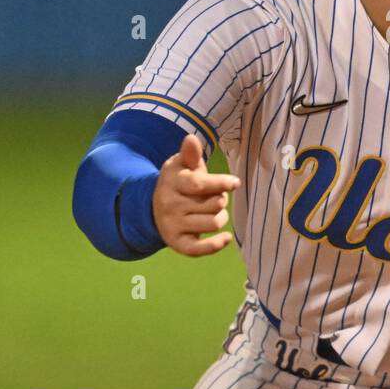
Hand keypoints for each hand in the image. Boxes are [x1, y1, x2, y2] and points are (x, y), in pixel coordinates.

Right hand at [152, 133, 238, 256]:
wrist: (154, 206)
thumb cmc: (179, 181)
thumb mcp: (182, 164)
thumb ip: (190, 154)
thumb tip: (191, 139)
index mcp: (173, 182)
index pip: (200, 184)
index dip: (221, 183)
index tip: (235, 182)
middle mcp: (170, 205)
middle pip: (214, 204)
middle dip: (221, 199)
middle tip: (214, 197)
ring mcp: (173, 225)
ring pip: (213, 223)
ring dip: (221, 216)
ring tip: (214, 211)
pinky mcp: (177, 243)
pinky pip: (199, 249)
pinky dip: (215, 245)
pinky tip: (226, 238)